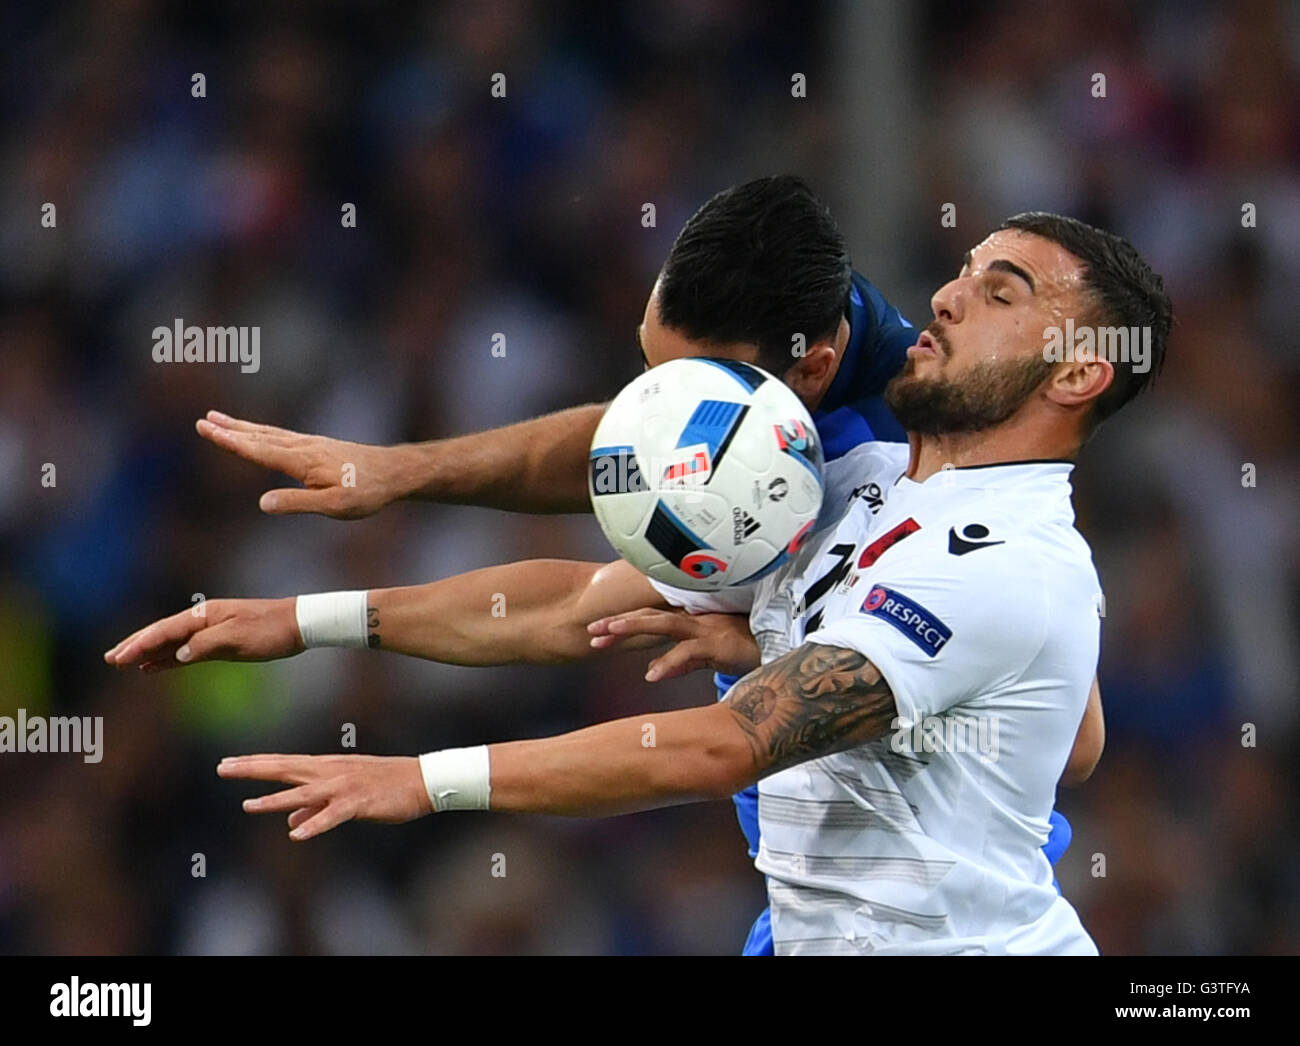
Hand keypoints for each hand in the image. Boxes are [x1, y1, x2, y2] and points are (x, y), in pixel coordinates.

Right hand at [104, 597, 301, 670]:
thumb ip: (204, 646)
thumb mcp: (236, 640)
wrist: (299, 625)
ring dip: (149, 653)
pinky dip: (169, 658)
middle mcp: (204, 620)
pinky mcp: (220, 641)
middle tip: (110, 659)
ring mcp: (211, 630)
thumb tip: (177, 655)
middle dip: (136, 646)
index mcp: (205, 615)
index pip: (164, 631)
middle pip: (162, 633)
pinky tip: (157, 667)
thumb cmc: (269, 631)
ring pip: (172, 642)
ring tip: (125, 663)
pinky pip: (187, 650)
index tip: (118, 658)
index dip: (139, 645)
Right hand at [197, 410, 414, 517]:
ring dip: (243, 427)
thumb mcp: (334, 506)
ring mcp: (311, 444)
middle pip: (259, 436)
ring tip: (220, 419)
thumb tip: (262, 503)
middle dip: (229, 430)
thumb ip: (298, 503)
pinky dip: (263, 432)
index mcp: (302, 461)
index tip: (205, 428)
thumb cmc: (367, 492)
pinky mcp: (319, 446)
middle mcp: (303, 447)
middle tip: (202, 421)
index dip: (230, 441)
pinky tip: (259, 433)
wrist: (394, 472)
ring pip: (270, 433)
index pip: (258, 449)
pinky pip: (282, 436)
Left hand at [218, 754, 431, 839]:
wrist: (421, 780)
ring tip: (248, 806)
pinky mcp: (358, 803)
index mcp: (325, 767)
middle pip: (284, 769)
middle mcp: (329, 772)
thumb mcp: (346, 792)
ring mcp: (343, 787)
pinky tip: (297, 835)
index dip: (254, 764)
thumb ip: (314, 807)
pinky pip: (332, 816)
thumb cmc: (384, 785)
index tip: (227, 763)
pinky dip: (315, 825)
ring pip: (302, 793)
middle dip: (252, 770)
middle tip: (221, 768)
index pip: (282, 763)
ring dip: (275, 801)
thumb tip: (290, 823)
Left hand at [586, 609, 760, 680]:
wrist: (789, 651)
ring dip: (633, 628)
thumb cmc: (753, 650)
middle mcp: (699, 620)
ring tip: (606, 636)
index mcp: (696, 621)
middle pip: (651, 615)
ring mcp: (710, 630)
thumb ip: (685, 660)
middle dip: (619, 621)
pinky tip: (652, 675)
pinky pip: (691, 652)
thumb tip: (655, 671)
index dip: (625, 621)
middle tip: (590, 630)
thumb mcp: (713, 656)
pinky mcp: (722, 645)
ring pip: (664, 624)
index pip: (654, 616)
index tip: (597, 629)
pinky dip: (670, 662)